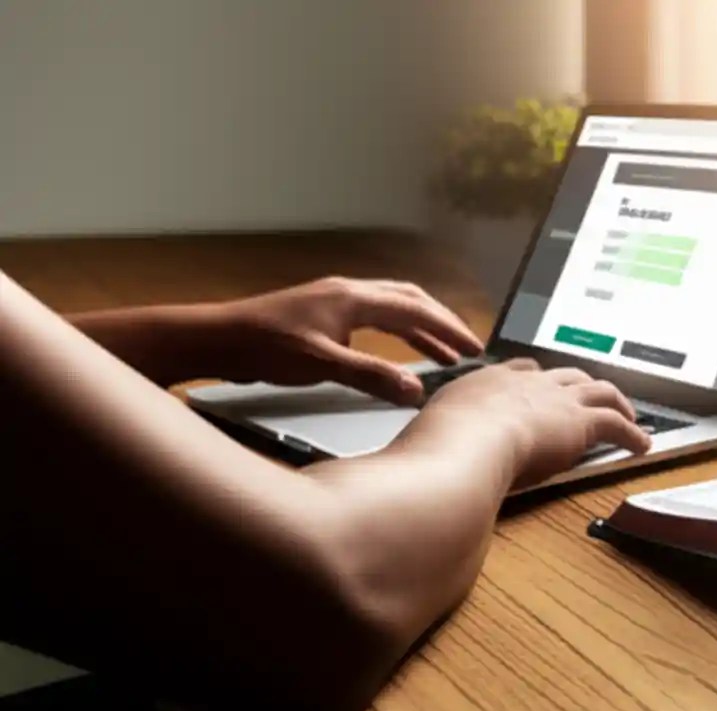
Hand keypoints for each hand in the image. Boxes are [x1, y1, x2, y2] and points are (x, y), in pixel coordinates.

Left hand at [216, 277, 484, 404]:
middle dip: (442, 323)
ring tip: (444, 354)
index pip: (415, 309)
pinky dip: (398, 332)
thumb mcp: (322, 366)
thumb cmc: (265, 349)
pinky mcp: (324, 314)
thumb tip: (416, 390)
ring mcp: (335, 300)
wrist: (218, 339)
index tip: (475, 349)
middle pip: (410, 300)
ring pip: (393, 307)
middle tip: (468, 348)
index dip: (448, 329)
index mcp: (354, 298)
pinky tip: (399, 351)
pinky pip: (375, 317)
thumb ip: (371, 376)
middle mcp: (349, 292)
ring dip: (422, 328)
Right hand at [403, 359, 651, 488]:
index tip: (541, 386)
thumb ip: (435, 444)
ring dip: (617, 403)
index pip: (519, 372)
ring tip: (629, 416)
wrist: (466, 444)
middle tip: (590, 396)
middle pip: (564, 375)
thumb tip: (419, 463)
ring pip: (598, 390)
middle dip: (580, 384)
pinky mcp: (580, 420)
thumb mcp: (430, 437)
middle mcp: (525, 383)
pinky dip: (632, 433)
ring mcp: (555, 398)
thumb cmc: (439, 447)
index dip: (535, 380)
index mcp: (486, 382)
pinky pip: (615, 421)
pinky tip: (641, 445)